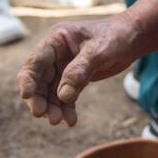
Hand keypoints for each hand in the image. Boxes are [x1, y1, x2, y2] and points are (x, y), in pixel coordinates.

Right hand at [17, 16, 138, 125]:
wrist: (131, 39)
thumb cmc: (115, 37)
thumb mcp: (100, 50)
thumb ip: (81, 69)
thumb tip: (63, 94)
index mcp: (57, 40)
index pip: (36, 60)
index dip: (28, 78)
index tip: (26, 95)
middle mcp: (55, 54)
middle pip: (38, 78)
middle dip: (39, 97)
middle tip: (42, 115)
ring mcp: (63, 67)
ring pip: (50, 90)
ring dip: (52, 106)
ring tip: (58, 121)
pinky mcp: (73, 78)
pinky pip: (65, 96)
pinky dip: (66, 108)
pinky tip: (71, 120)